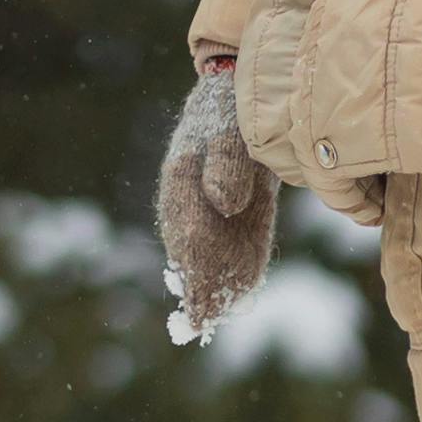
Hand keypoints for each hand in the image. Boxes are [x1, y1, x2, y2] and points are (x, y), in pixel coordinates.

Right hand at [157, 59, 275, 345]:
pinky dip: (238, 270)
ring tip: (216, 315)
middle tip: (202, 321)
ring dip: (214, 283)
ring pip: (208, 255)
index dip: (193, 266)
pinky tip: (240, 291)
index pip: (186, 232)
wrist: (241, 100)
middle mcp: (189, 204)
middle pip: (192, 253)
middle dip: (199, 285)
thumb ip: (226, 164)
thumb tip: (225, 203)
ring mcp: (210, 212)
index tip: (195, 296)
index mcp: (180, 183)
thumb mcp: (229, 129)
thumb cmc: (230, 112)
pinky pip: (234, 247)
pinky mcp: (236, 215)